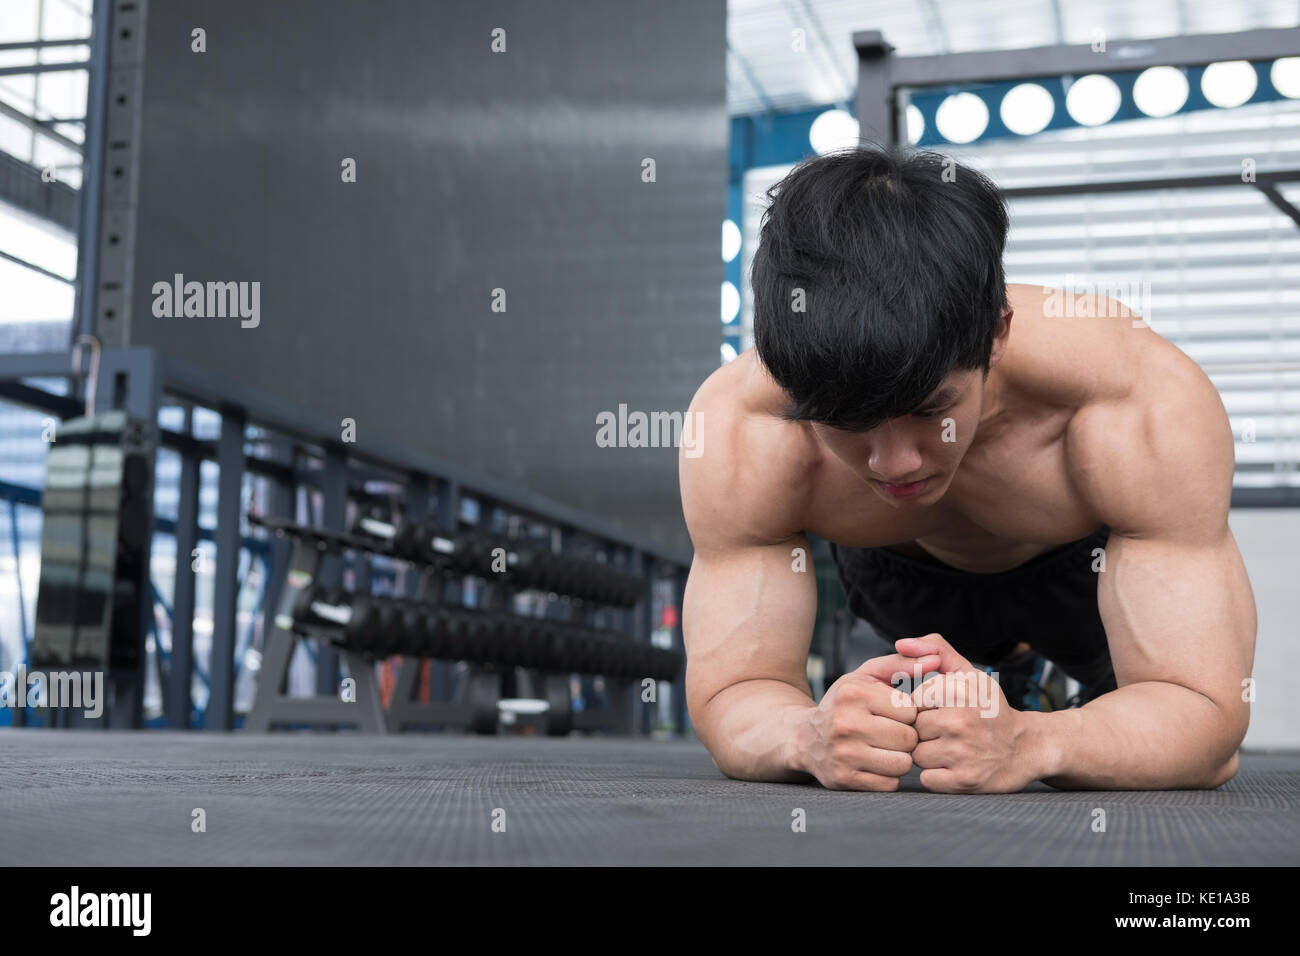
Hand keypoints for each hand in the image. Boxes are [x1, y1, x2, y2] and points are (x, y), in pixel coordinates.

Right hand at [796, 651, 932, 790]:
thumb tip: (933, 659)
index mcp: (853, 694)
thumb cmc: (844, 703)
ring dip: (899, 758)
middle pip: (908, 739)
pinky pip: (889, 784)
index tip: (893, 714)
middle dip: (906, 737)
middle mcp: (845, 723)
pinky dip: (888, 776)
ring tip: (884, 749)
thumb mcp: (866, 676)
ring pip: (902, 764)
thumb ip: (901, 664)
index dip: (907, 714)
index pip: (910, 710)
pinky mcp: (844, 779)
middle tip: (890, 733)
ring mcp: (843, 754)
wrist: (805, 738)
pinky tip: (874, 764)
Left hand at [895, 633, 1042, 792]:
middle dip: (926, 731)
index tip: (946, 711)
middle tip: (950, 733)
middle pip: (913, 728)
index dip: (926, 708)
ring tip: (952, 749)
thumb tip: (900, 643)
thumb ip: (936, 650)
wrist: (1027, 748)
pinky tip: (955, 767)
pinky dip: (936, 776)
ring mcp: (963, 753)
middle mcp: (961, 721)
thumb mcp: (969, 673)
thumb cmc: (990, 708)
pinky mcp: (964, 781)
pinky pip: (927, 778)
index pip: (914, 701)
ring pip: (917, 754)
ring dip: (929, 755)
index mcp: (960, 692)